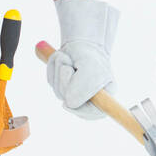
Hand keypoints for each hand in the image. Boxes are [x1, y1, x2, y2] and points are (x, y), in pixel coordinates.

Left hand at [46, 0, 118, 119]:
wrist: (81, 41)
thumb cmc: (91, 56)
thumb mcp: (91, 70)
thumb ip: (82, 88)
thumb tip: (68, 103)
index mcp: (104, 98)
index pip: (92, 114)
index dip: (80, 110)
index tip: (68, 103)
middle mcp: (88, 99)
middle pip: (70, 102)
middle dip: (66, 82)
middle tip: (72, 67)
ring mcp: (73, 93)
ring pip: (58, 90)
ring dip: (60, 71)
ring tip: (69, 61)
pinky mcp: (61, 85)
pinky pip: (51, 81)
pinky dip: (54, 68)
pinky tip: (64, 60)